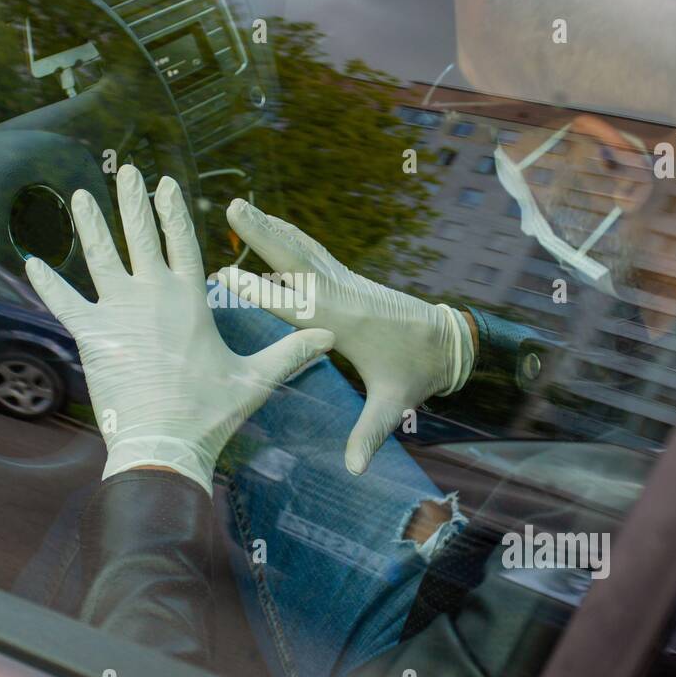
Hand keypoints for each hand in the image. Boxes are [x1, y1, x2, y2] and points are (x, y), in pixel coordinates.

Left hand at [25, 166, 334, 493]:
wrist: (163, 441)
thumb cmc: (210, 412)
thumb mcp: (255, 378)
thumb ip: (290, 351)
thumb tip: (329, 335)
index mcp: (190, 298)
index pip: (182, 240)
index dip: (173, 209)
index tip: (168, 183)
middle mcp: (152, 293)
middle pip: (139, 234)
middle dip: (134, 200)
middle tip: (128, 172)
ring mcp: (117, 311)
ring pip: (99, 255)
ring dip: (90, 224)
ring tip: (82, 196)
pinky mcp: (90, 334)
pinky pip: (62, 301)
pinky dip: (46, 281)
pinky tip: (31, 261)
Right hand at [214, 200, 473, 475]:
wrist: (449, 341)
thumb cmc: (416, 373)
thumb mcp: (393, 405)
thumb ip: (370, 434)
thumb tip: (355, 470)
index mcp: (344, 322)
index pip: (294, 305)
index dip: (260, 292)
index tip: (227, 275)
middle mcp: (341, 294)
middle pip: (295, 259)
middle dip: (262, 234)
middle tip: (232, 206)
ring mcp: (344, 282)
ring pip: (301, 249)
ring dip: (270, 228)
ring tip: (239, 207)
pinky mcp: (346, 280)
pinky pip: (311, 253)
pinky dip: (288, 237)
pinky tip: (271, 225)